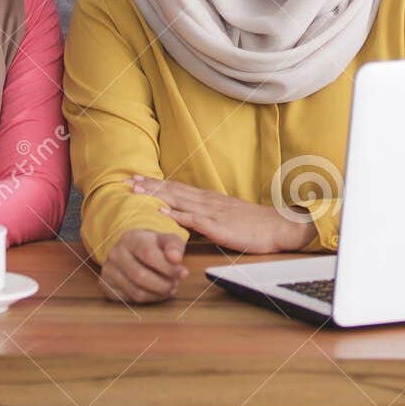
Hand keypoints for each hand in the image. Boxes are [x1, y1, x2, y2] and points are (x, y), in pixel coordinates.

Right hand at [99, 228, 188, 303]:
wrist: (131, 249)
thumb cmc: (152, 245)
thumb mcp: (166, 240)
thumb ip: (174, 246)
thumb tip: (176, 259)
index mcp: (131, 239)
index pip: (149, 255)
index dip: (168, 268)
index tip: (184, 273)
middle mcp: (116, 254)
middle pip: (141, 277)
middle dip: (163, 284)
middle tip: (176, 284)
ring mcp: (109, 271)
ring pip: (136, 292)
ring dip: (157, 294)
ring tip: (169, 289)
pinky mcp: (107, 286)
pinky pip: (130, 300)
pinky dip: (148, 299)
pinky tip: (157, 293)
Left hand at [132, 175, 315, 253]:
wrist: (277, 227)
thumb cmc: (253, 225)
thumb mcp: (226, 216)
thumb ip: (207, 215)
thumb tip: (188, 218)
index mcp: (208, 199)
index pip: (177, 187)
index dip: (156, 183)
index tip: (137, 179)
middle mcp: (207, 201)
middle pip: (173, 190)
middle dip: (149, 185)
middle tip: (127, 180)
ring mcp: (212, 212)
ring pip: (179, 200)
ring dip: (156, 195)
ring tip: (137, 192)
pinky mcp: (218, 226)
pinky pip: (194, 220)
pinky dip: (177, 215)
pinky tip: (163, 213)